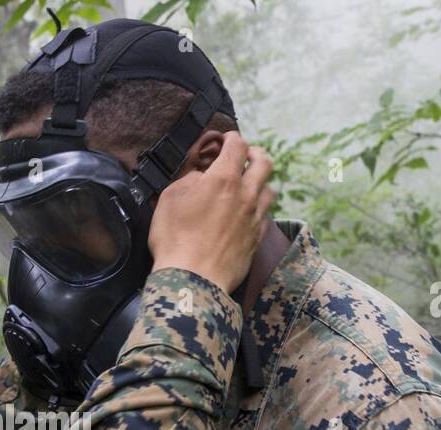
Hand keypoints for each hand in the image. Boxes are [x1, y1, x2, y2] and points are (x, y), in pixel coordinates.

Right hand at [149, 133, 274, 292]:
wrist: (194, 280)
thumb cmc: (175, 239)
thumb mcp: (169, 200)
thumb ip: (189, 181)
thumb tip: (202, 178)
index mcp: (223, 179)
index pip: (237, 146)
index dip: (232, 138)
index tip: (225, 140)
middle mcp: (245, 194)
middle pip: (264, 163)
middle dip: (255, 154)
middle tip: (246, 156)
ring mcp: (255, 218)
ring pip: (270, 189)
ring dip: (261, 182)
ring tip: (249, 186)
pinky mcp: (257, 239)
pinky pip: (266, 215)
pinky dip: (259, 208)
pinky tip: (248, 213)